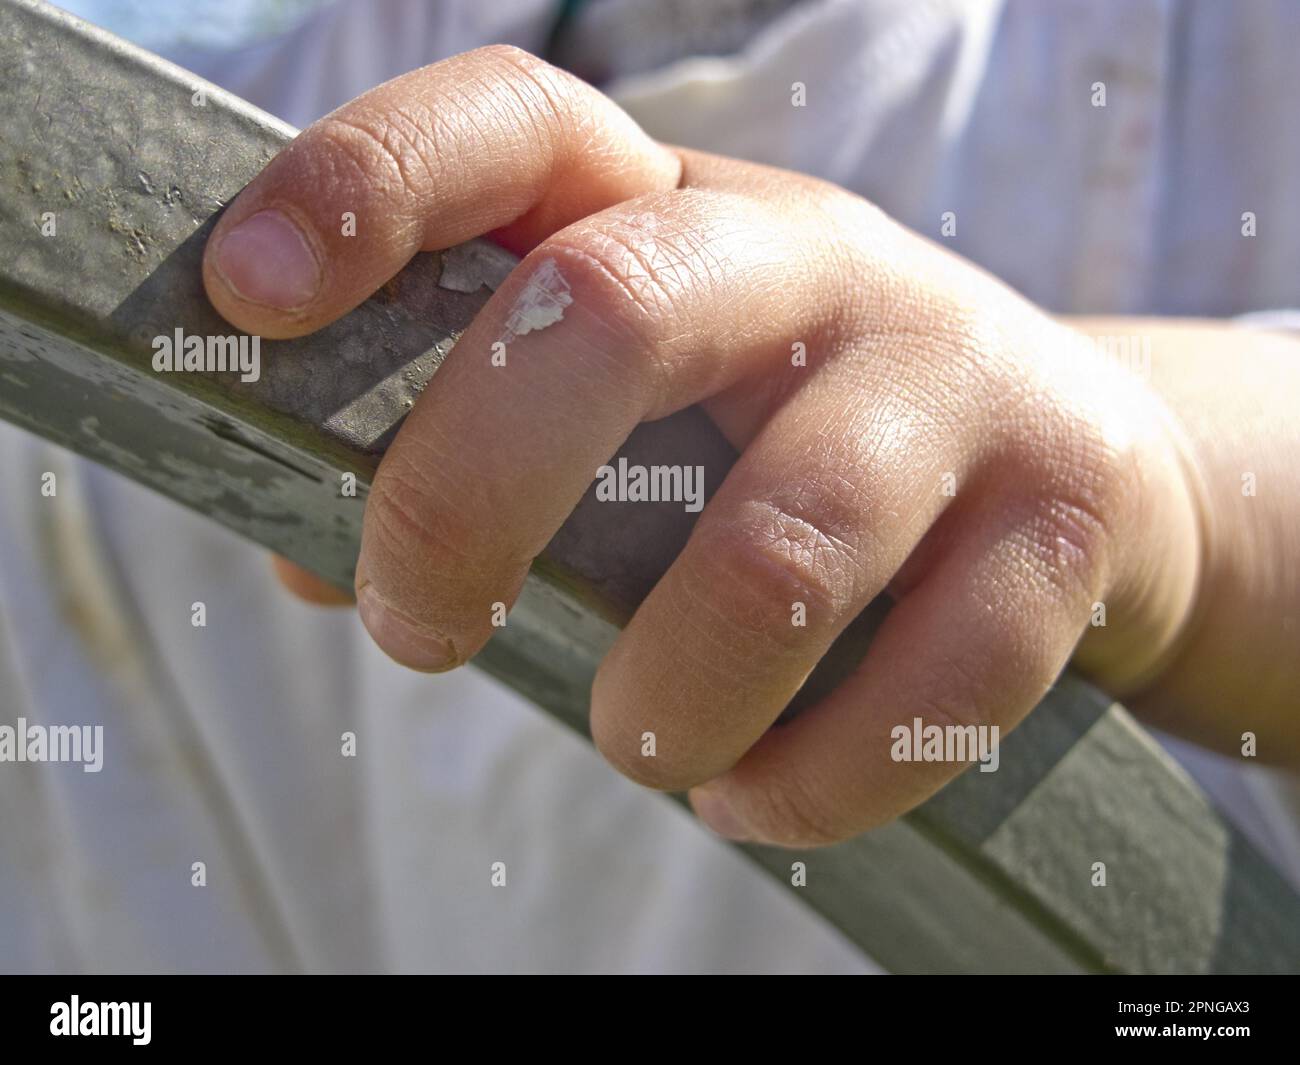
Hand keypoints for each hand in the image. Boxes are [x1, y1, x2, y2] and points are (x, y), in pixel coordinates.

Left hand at [203, 46, 1204, 845]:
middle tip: (418, 626)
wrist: (1085, 468)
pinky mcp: (1066, 518)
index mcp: (684, 210)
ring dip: (664, 694)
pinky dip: (812, 779)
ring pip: (778, 548)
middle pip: (612, 312)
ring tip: (635, 742)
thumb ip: (480, 456)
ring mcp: (957, 382)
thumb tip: (309, 553)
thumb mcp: (646, 407)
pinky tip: (754, 798)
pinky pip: (929, 683)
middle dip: (465, 496)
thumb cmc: (800, 436)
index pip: (517, 123)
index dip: (371, 182)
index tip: (250, 295)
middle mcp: (822, 263)